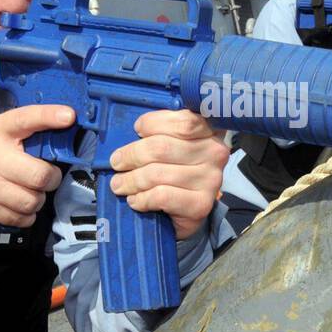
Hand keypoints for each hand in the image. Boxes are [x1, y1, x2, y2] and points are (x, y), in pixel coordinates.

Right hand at [0, 104, 71, 226]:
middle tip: (48, 177)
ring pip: (32, 201)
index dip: (48, 116)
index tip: (68, 117)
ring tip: (31, 190)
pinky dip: (26, 214)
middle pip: (38, 176)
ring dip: (38, 199)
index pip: (25, 119)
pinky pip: (20, 218)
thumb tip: (66, 126)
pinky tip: (19, 202)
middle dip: (51, 179)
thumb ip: (26, 128)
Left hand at [107, 110, 228, 240]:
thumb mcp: (172, 143)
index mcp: (209, 131)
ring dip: (131, 180)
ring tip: (119, 184)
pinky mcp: (201, 203)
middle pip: (162, 147)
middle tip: (117, 163)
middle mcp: (215, 153)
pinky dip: (142, 198)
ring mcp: (210, 179)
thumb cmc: (175, 169)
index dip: (154, 123)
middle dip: (132, 155)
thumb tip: (131, 131)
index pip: (183, 121)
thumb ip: (159, 132)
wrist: (186, 209)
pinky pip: (162, 196)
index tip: (137, 130)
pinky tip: (135, 200)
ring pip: (157, 174)